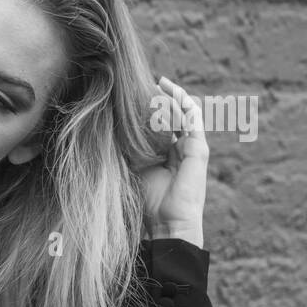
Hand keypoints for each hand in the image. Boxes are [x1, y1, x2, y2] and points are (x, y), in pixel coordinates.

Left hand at [140, 76, 208, 246]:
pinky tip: (171, 92)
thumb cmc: (148, 203)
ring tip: (161, 83)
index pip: (162, 127)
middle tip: (149, 83)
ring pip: (186, 114)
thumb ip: (128, 152)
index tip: (135, 97)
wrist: (167, 223)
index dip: (152, 111)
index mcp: (167, 155)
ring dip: (175, 96)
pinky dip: (183, 104)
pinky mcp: (198, 149)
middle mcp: (181, 149)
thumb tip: (108, 133)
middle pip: (175, 117)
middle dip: (163, 100)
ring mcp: (192, 148)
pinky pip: (193, 119)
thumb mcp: (133, 170)